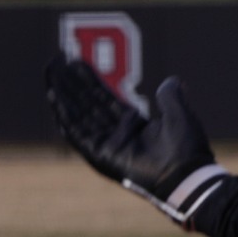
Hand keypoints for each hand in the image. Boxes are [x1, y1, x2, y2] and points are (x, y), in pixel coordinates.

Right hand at [45, 55, 227, 226]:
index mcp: (132, 124)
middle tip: (55, 61)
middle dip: (70, 82)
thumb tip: (171, 80)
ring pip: (78, 113)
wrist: (186, 175)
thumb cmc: (187, 148)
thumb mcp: (179, 113)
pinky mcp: (99, 154)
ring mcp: (106, 144)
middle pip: (86, 102)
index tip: (75, 61)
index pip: (103, 97)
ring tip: (50, 72)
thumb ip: (170, 95)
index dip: (89, 79)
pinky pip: (76, 132)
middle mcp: (116, 133)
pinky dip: (64, 114)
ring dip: (62, 92)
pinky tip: (53, 96)